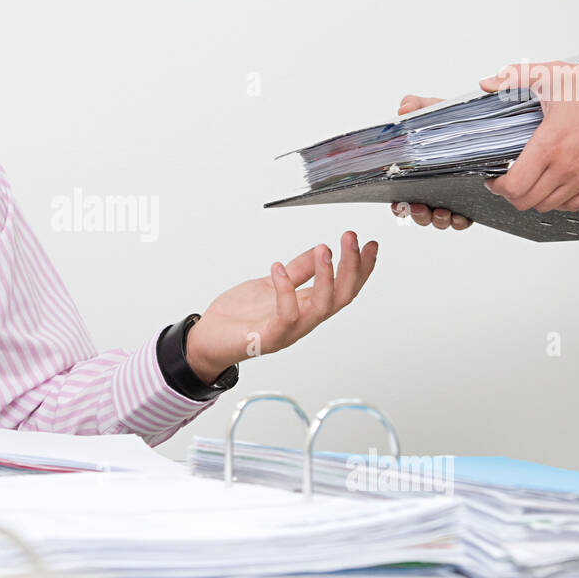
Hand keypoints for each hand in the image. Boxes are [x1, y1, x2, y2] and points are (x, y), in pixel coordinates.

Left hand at [183, 231, 377, 382]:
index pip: (344, 288)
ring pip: (322, 307)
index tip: (371, 244)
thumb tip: (320, 249)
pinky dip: (285, 290)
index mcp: (307, 306)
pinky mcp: (269, 337)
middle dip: (352, 267)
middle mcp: (304, 320)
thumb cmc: (239, 316)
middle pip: (342, 297)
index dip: (361, 268)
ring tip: (324, 250)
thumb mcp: (270, 284)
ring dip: (327, 277)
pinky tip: (279, 267)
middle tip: (351, 238)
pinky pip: (286, 315)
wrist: (207, 340)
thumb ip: (297, 271)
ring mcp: (289, 331)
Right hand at [388, 95, 473, 229]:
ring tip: (441, 212)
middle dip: (418, 215)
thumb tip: (404, 108)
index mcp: (420, 174)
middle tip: (419, 207)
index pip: (402, 196)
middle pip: (420, 212)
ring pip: (439, 220)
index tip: (397, 203)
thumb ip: (417, 105)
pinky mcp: (471, 202)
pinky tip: (459, 216)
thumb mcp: (434, 111)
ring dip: (437, 220)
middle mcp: (434, 189)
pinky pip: (462, 220)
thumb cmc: (455, 124)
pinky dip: (459, 222)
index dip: (398, 205)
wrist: (485, 127)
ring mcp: (452, 197)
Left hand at [478, 60, 578, 211]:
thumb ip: (514, 77)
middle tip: (511, 181)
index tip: (495, 179)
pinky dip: (560, 200)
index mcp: (550, 145)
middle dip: (512, 194)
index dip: (498, 187)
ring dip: (535, 197)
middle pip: (526, 202)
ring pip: (548, 206)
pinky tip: (556, 184)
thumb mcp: (552, 74)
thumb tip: (486, 82)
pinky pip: (574, 205)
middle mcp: (568, 167)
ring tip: (533, 181)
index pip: (513, 186)